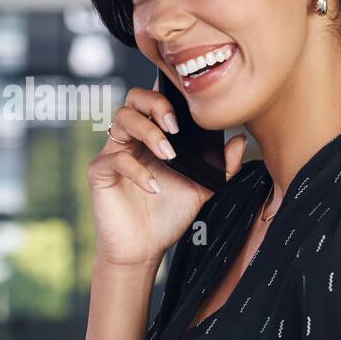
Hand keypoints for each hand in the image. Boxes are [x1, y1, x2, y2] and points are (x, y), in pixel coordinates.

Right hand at [89, 76, 248, 268]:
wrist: (145, 248)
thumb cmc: (169, 214)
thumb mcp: (203, 188)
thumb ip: (224, 166)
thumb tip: (240, 140)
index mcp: (154, 136)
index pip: (155, 100)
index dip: (167, 91)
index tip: (189, 101)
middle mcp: (132, 139)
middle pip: (134, 98)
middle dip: (156, 104)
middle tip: (176, 127)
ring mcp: (114, 153)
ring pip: (122, 119)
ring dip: (149, 133)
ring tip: (169, 156)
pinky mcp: (101, 173)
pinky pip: (115, 159)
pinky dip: (137, 170)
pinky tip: (154, 187)